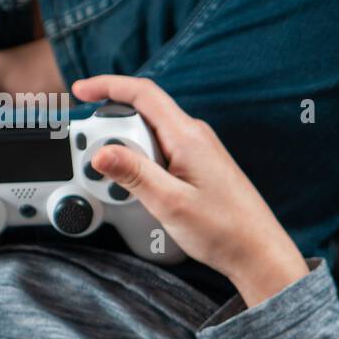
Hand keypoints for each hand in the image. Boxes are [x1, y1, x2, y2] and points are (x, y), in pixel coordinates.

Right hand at [72, 76, 306, 305]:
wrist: (258, 253)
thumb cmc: (224, 231)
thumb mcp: (170, 204)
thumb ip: (133, 174)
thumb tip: (99, 152)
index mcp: (189, 137)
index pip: (143, 93)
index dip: (108, 85)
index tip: (80, 90)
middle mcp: (196, 137)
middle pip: (141, 116)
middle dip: (112, 134)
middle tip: (97, 164)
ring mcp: (199, 152)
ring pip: (149, 139)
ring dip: (128, 156)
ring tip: (123, 189)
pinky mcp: (200, 168)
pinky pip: (162, 156)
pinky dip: (143, 167)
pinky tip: (143, 193)